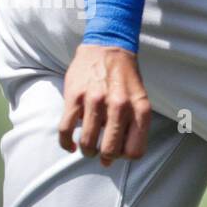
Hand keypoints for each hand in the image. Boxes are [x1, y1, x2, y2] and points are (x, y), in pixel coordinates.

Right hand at [58, 44, 151, 166]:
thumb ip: (131, 127)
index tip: (118, 152)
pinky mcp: (75, 97)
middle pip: (111, 150)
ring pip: (88, 143)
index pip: (135, 151)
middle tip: (101, 152)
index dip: (125, 156)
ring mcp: (96, 101)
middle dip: (105, 156)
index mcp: (140, 109)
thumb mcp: (138, 100)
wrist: (108, 47)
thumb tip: (110, 159)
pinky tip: (70, 145)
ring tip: (87, 147)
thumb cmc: (125, 78)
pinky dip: (66, 143)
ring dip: (87, 150)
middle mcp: (120, 107)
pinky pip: (66, 130)